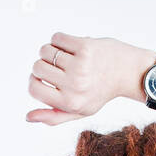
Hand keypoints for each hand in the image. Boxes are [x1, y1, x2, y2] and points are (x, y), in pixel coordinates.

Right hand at [26, 33, 150, 125]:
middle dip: (42, 65)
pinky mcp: (85, 47)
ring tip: (64, 56)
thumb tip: (28, 117)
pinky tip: (71, 47)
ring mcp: (80, 65)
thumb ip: (53, 117)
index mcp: (70, 103)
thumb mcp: (79, 110)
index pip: (34, 89)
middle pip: (37, 67)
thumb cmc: (99, 92)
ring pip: (45, 50)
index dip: (34, 81)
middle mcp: (75, 85)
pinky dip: (60, 40)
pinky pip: (56, 38)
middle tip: (57, 67)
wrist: (127, 72)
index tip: (42, 79)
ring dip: (50, 51)